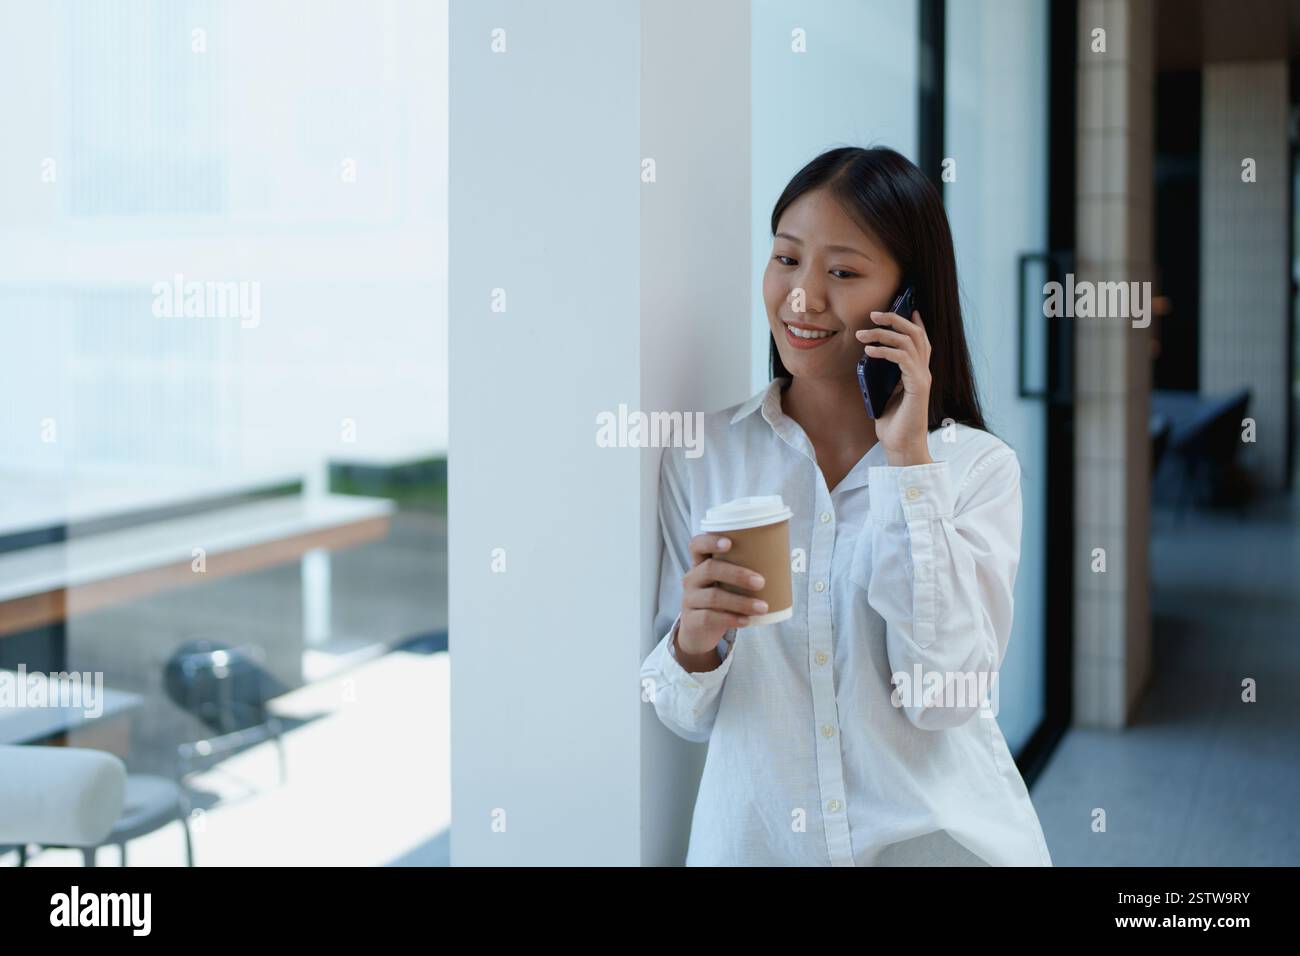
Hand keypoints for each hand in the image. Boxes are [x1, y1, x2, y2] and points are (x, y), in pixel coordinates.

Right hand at [677, 533, 767, 655]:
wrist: (699, 630)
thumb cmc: (720, 599)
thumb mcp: (725, 583)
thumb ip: (742, 572)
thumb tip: (782, 562)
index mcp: (700, 564)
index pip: (697, 545)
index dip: (710, 541)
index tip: (729, 542)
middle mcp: (692, 578)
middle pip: (710, 569)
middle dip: (738, 574)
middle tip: (761, 581)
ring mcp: (690, 599)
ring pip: (714, 596)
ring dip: (741, 602)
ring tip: (763, 607)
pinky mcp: (693, 620)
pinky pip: (711, 617)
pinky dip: (732, 618)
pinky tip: (747, 621)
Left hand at [855, 309, 932, 464]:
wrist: (901, 447)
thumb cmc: (892, 424)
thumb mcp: (883, 394)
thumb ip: (882, 376)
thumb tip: (868, 356)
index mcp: (917, 373)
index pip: (921, 341)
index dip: (915, 322)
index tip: (906, 306)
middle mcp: (923, 372)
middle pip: (916, 334)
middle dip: (895, 318)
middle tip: (874, 313)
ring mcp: (922, 378)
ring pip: (908, 342)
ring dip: (883, 333)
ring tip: (863, 333)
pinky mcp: (917, 386)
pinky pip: (902, 359)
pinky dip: (884, 351)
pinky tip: (869, 352)